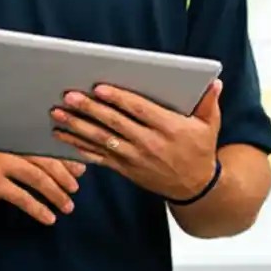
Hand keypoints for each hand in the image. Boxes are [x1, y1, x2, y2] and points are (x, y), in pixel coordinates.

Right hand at [0, 144, 85, 224]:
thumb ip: (10, 151)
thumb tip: (40, 161)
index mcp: (9, 137)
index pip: (44, 145)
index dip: (65, 157)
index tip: (80, 167)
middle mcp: (8, 148)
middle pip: (47, 161)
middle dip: (65, 177)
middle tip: (75, 189)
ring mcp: (0, 165)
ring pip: (38, 179)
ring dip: (56, 194)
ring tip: (67, 207)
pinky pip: (22, 197)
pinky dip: (38, 208)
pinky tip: (48, 217)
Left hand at [51, 80, 221, 199]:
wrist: (196, 188)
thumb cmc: (200, 150)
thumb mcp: (210, 126)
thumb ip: (209, 103)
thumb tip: (214, 81)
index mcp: (170, 128)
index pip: (139, 110)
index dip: (119, 99)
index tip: (99, 88)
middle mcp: (150, 143)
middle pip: (115, 124)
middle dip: (90, 109)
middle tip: (68, 96)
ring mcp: (135, 158)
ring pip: (102, 140)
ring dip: (77, 127)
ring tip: (57, 114)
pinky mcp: (125, 169)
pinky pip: (99, 157)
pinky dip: (79, 147)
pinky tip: (62, 136)